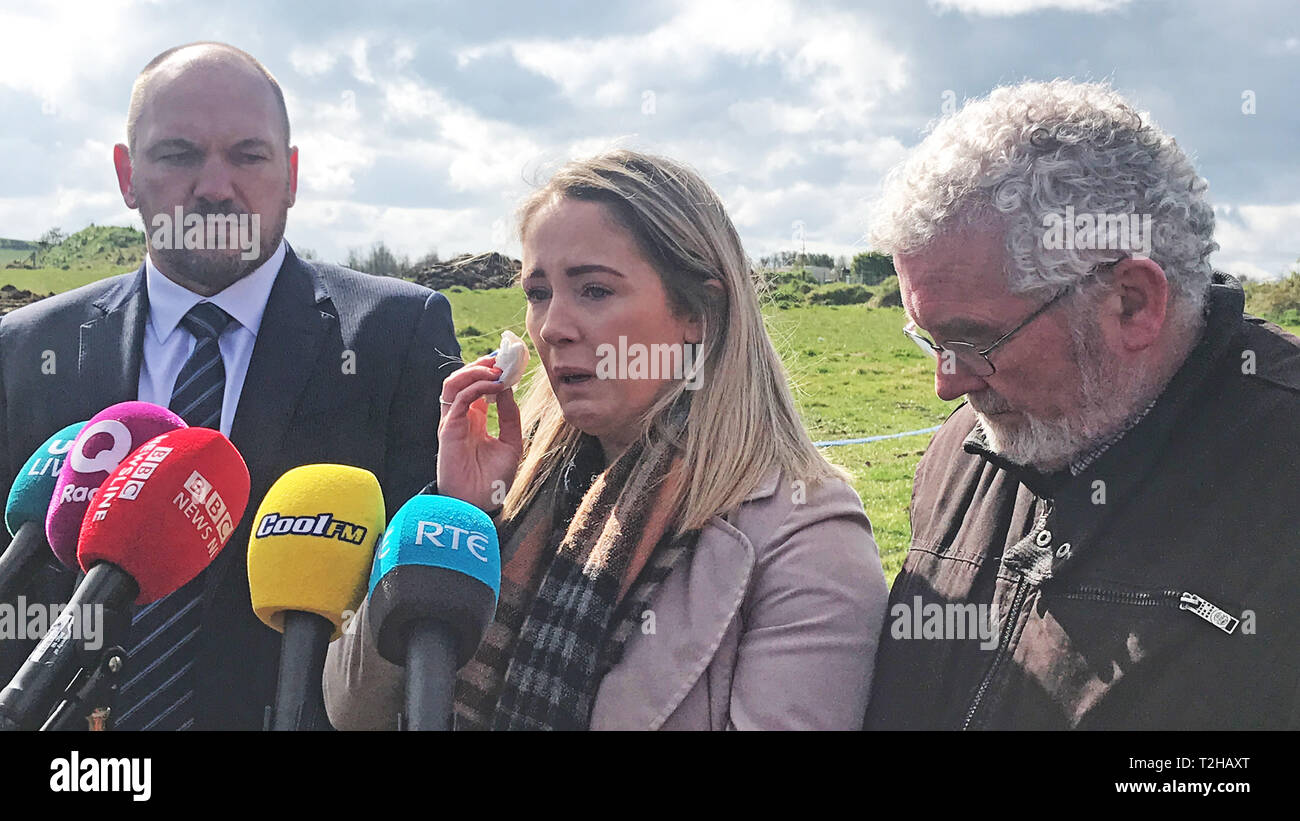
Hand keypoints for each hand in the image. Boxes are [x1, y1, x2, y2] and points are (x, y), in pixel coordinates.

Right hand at [436, 353, 523, 510]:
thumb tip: (508, 389)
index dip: (489, 371)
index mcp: (474, 420)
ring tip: (495, 370)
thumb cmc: (493, 479)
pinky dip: (475, 387)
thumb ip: (510, 416)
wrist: (480, 503)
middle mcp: (461, 417)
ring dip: (474, 371)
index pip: (477, 387)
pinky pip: (458, 399)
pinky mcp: (448, 429)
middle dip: (481, 365)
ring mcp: (452, 422)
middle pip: (462, 380)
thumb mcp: (511, 443)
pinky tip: (494, 386)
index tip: (507, 362)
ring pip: (453, 384)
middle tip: (501, 360)